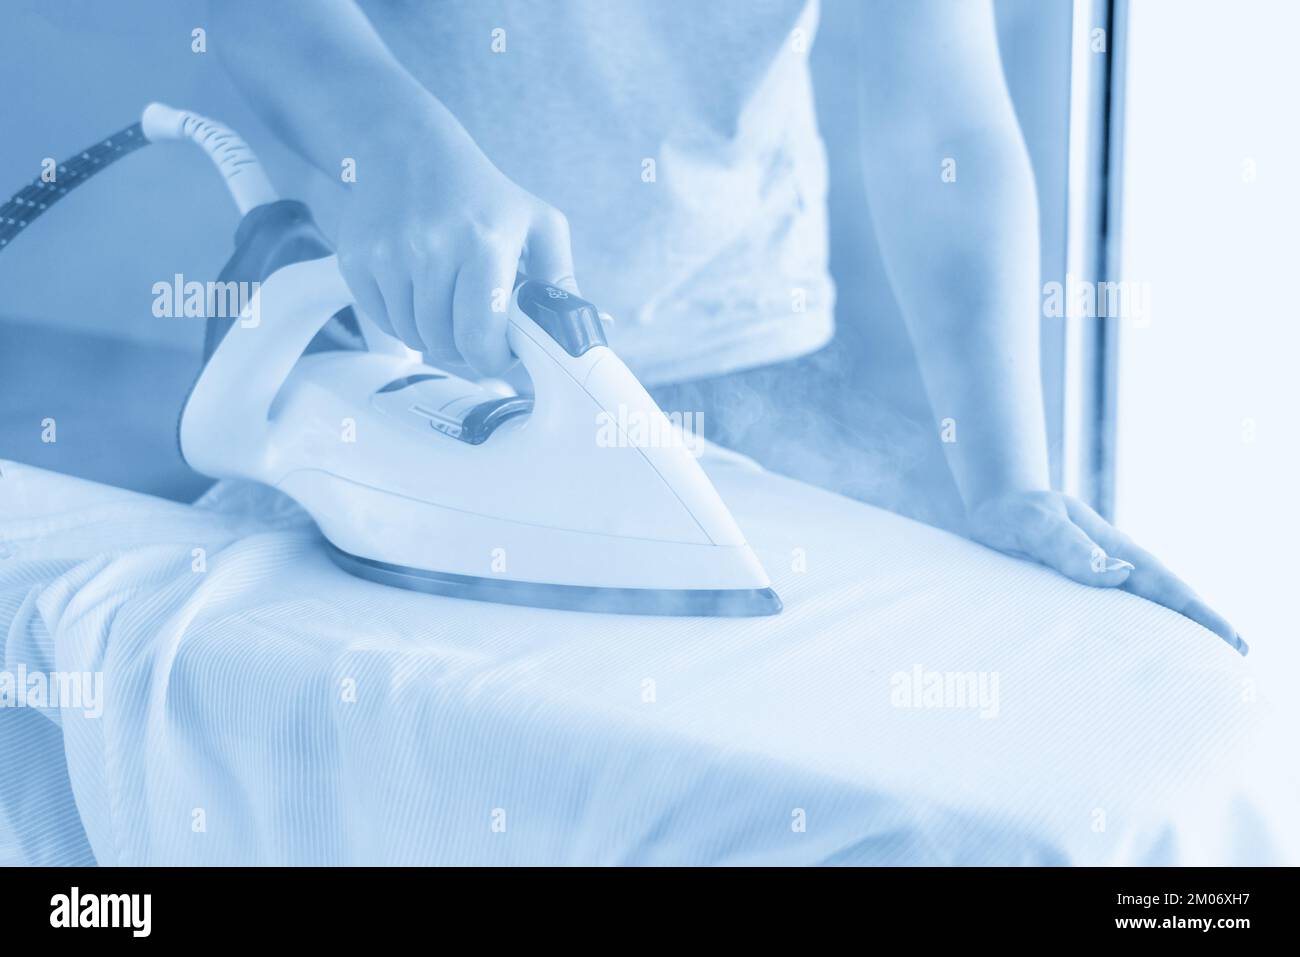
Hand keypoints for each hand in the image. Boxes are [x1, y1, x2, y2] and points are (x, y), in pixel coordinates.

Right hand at [336, 128, 577, 375]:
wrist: (410, 148)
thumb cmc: (483, 192)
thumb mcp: (539, 223)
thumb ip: (560, 279)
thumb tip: (576, 332)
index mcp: (483, 244)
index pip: (480, 338)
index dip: (492, 359)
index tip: (499, 351)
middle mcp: (431, 249)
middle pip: (445, 342)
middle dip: (464, 347)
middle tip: (474, 327)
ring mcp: (388, 254)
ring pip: (412, 335)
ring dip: (432, 333)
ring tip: (447, 302)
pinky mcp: (357, 259)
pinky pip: (382, 318)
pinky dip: (402, 317)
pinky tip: (418, 289)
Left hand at [967, 489, 1244, 654]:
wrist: (990, 509)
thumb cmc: (1015, 512)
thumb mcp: (1035, 520)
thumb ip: (1067, 544)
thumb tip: (1120, 575)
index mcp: (1113, 551)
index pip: (1165, 586)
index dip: (1200, 615)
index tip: (1233, 643)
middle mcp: (1110, 572)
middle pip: (1160, 609)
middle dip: (1194, 639)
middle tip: (1228, 677)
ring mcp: (1092, 590)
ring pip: (1134, 623)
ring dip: (1159, 650)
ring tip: (1185, 687)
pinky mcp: (1069, 603)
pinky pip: (1100, 630)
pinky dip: (1117, 652)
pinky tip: (1121, 678)